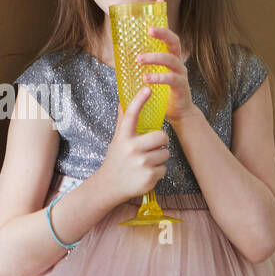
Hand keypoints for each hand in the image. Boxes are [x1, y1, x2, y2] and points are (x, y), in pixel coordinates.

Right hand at [97, 84, 170, 203]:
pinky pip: (164, 169)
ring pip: (165, 154)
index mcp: (124, 137)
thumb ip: (122, 122)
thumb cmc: (115, 160)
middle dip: (161, 142)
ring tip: (146, 163)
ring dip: (159, 158)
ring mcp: (141, 163)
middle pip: (161, 136)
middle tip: (154, 146)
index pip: (132, 114)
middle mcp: (132, 148)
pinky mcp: (149, 177)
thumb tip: (121, 102)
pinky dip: (158, 172)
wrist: (109, 186)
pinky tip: (145, 173)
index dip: (140, 100)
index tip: (147, 88)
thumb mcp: (117, 140)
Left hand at [138, 26, 195, 128]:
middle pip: (175, 43)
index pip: (169, 39)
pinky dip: (158, 77)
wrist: (179, 114)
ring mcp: (181, 75)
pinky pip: (172, 79)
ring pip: (171, 60)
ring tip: (139, 59)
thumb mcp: (153, 76)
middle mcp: (178, 64)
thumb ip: (143, 67)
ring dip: (155, 57)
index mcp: (171, 58)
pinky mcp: (182, 87)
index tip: (149, 25)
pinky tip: (146, 78)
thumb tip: (120, 58)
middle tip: (148, 31)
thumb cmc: (163, 94)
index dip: (162, 30)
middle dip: (163, 35)